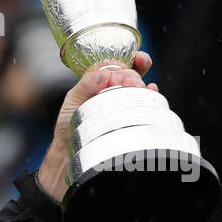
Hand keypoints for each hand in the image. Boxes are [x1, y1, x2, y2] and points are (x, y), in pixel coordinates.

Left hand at [36, 51, 155, 201]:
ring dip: (142, 84)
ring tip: (139, 87)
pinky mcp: (132, 122)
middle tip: (129, 82)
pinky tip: (152, 92)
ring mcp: (124, 108)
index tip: (134, 60)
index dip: (128, 60)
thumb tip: (105, 73)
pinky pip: (147, 106)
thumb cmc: (69, 131)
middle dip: (133, 75)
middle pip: (131, 76)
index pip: (118, 66)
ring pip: (141, 89)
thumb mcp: (72, 103)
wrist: (69, 161)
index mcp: (100, 85)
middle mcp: (115, 94)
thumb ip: (86, 85)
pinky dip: (152, 97)